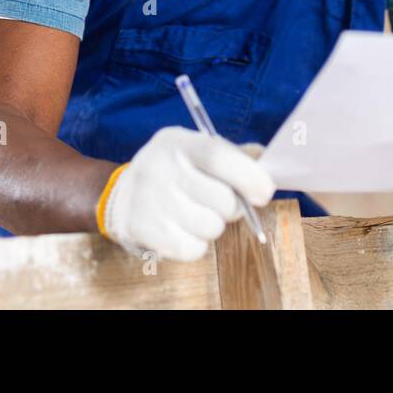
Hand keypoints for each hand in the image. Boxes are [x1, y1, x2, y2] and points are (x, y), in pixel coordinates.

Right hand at [98, 127, 274, 261]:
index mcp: (179, 142)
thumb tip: (268, 163)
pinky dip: (196, 245)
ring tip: (199, 215)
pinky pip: (192, 249)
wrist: (124, 194)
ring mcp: (149, 200)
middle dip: (233, 207)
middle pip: (223, 200)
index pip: (219, 156)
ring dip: (213, 226)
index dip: (250, 176)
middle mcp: (160, 167)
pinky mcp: (142, 230)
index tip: (265, 193)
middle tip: (222, 204)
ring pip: (211, 227)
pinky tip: (184, 229)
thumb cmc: (177, 171)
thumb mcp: (199, 150)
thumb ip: (236, 155)